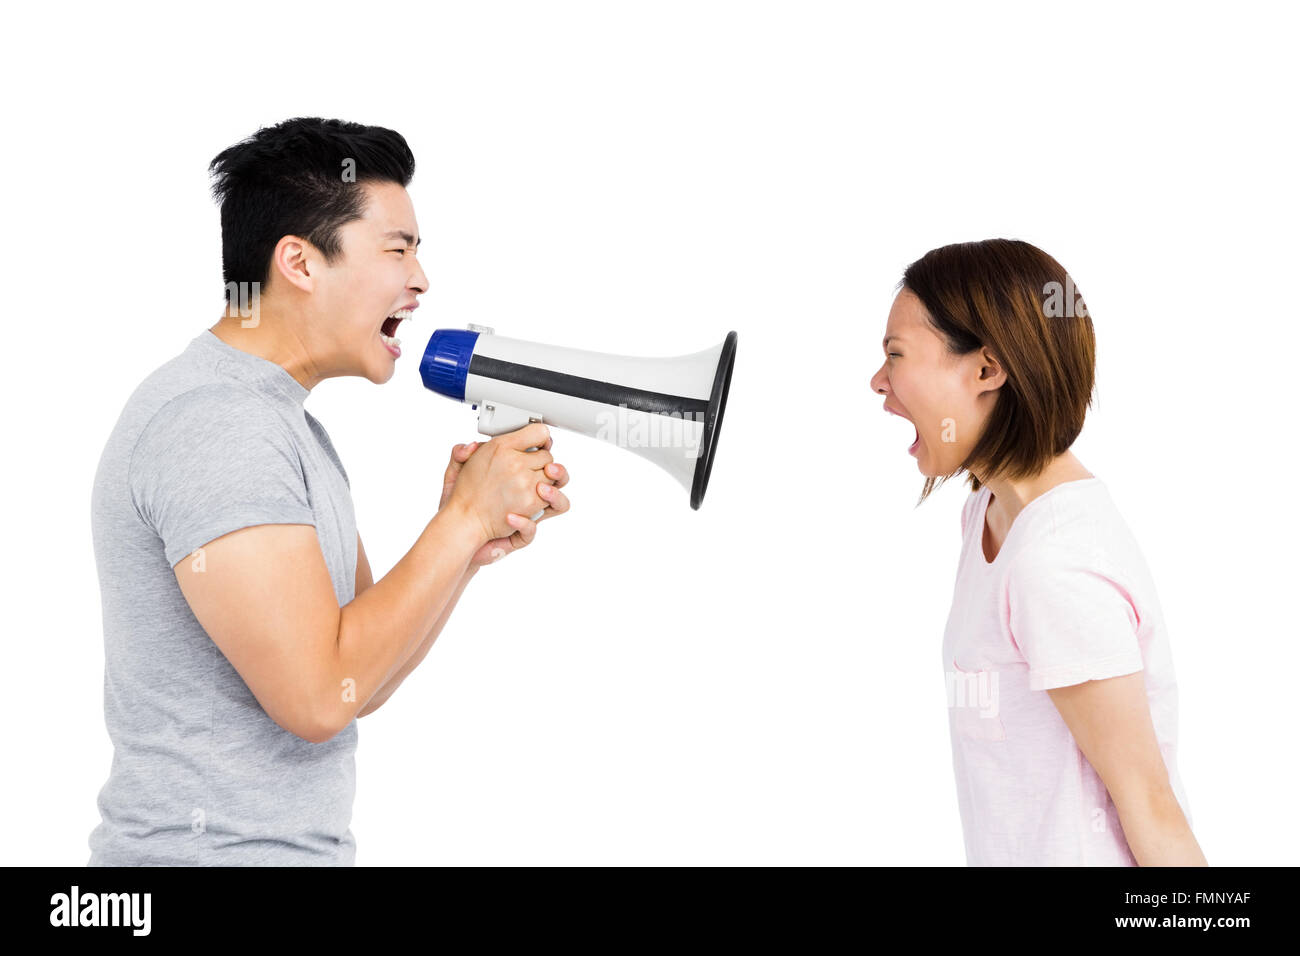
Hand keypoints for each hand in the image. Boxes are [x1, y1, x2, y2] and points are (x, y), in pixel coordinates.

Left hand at [438, 431, 570, 566]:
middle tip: (549, 468)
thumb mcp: (455, 474)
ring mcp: (527, 513)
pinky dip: (524, 524)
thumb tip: (470, 445)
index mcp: (516, 473)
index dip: (545, 448)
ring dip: (555, 495)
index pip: (541, 456)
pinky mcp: (520, 534)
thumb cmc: (459, 503)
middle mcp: (527, 492)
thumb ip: (459, 455)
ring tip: (543, 490)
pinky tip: (511, 517)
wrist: (454, 532)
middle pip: (557, 478)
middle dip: (557, 471)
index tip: (543, 443)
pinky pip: (531, 530)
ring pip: (559, 504)